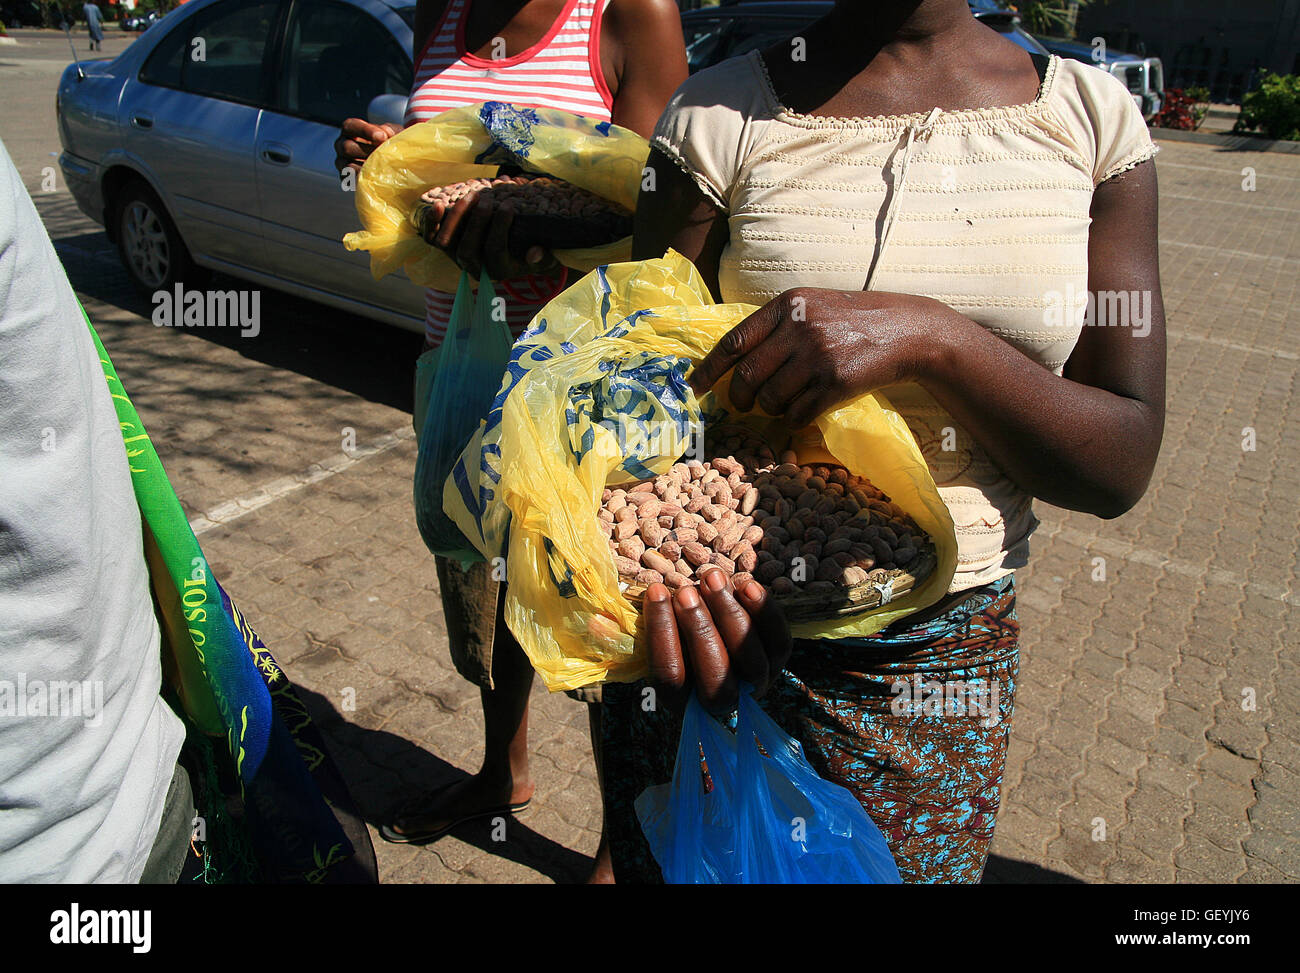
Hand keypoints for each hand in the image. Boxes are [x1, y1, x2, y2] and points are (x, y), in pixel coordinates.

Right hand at [333, 118, 401, 178]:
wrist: (392, 162)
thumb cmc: (389, 142)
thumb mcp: (392, 133)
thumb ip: (390, 130)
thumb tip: (386, 134)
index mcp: (350, 129)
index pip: (350, 126)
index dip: (365, 131)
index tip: (382, 136)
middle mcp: (342, 144)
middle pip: (346, 147)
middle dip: (367, 151)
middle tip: (384, 155)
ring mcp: (342, 162)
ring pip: (348, 166)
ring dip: (367, 168)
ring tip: (383, 169)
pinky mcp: (346, 178)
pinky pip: (350, 180)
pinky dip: (364, 180)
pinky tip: (377, 179)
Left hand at [430, 190, 560, 280]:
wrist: (515, 254)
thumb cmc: (532, 251)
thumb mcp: (546, 257)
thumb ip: (543, 256)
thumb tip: (534, 253)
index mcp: (498, 271)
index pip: (494, 251)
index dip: (500, 228)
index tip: (509, 205)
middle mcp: (475, 268)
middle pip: (467, 249)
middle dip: (476, 223)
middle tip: (486, 200)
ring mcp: (458, 258)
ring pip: (447, 242)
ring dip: (456, 218)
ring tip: (470, 196)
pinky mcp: (448, 247)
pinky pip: (432, 238)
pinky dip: (432, 223)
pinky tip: (438, 204)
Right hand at [644, 566, 790, 714]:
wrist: (722, 644)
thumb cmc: (681, 637)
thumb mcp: (663, 637)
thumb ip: (656, 626)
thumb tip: (636, 600)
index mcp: (683, 700)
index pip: (670, 677)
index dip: (662, 634)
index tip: (656, 591)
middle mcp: (721, 701)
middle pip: (716, 678)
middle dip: (699, 630)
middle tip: (685, 591)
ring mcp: (754, 684)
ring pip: (750, 660)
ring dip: (730, 616)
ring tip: (713, 579)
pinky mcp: (777, 663)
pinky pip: (779, 642)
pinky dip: (765, 613)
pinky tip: (747, 586)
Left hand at [688, 288, 946, 428]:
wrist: (905, 329)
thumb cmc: (851, 319)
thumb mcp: (811, 307)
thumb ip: (775, 326)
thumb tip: (733, 362)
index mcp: (786, 306)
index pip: (734, 342)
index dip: (710, 369)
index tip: (695, 387)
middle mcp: (799, 328)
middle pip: (748, 377)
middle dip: (739, 399)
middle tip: (743, 405)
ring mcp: (818, 356)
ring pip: (770, 399)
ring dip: (769, 409)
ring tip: (780, 404)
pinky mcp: (836, 383)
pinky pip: (797, 413)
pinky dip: (792, 419)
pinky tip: (801, 411)